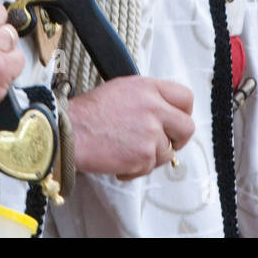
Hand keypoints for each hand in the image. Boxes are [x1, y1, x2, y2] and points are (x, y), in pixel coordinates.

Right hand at [69, 77, 194, 179]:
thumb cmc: (89, 113)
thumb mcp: (121, 90)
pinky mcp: (144, 155)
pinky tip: (120, 160)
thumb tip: (165, 112)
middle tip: (163, 143)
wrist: (71, 132)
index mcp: (148, 88)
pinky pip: (150, 167)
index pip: (185, 97)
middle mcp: (154, 107)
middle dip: (177, 139)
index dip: (183, 112)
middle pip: (187, 127)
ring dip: (151, 156)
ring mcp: (151, 132)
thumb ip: (147, 98)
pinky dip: (136, 169)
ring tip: (128, 151)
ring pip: (168, 151)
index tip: (175, 121)